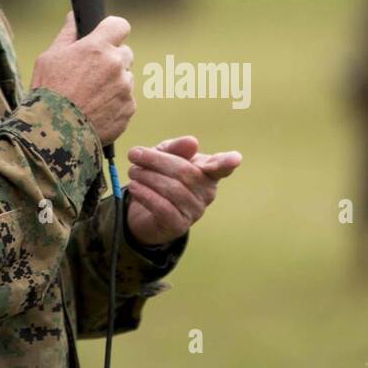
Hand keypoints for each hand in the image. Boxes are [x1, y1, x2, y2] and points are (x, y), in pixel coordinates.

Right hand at [30, 12, 135, 144]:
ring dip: (114, 84)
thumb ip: (67, 35)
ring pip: (126, 79)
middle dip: (112, 60)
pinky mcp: (129, 109)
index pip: (120, 25)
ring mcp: (125, 88)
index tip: (107, 38)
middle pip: (125, 53)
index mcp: (97, 47)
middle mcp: (116, 65)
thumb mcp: (49, 58)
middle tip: (91, 75)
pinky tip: (96, 111)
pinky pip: (127, 100)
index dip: (113, 31)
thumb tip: (73, 17)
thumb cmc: (47, 92)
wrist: (54, 133)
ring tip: (90, 97)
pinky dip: (115, 104)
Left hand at [124, 136, 241, 244]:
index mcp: (208, 172)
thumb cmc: (160, 177)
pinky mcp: (178, 225)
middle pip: (185, 172)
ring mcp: (195, 211)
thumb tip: (192, 142)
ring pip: (173, 189)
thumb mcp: (164, 156)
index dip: (227, 162)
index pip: (222, 166)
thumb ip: (176, 148)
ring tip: (132, 171)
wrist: (144, 212)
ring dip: (147, 177)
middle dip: (157, 161)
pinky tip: (134, 187)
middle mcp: (207, 192)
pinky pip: (163, 207)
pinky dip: (146, 194)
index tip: (235, 158)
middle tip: (135, 154)